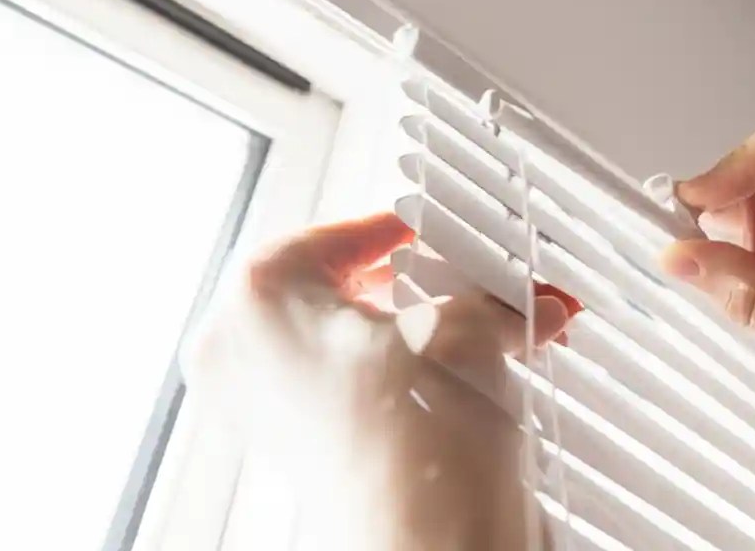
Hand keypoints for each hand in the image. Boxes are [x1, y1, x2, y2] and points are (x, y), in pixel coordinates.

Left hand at [183, 213, 577, 549]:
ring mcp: (250, 403)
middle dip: (417, 291)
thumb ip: (486, 293)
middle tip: (465, 286)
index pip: (348, 235)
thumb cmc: (418, 436)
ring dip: (411, 336)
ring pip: (339, 340)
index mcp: (260, 290)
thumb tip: (518, 295)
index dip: (413, 233)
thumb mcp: (466, 326)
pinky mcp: (280, 448)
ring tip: (472, 337)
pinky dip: (387, 377)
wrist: (426, 542)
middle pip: (339, 289)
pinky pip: (336, 387)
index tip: (444, 234)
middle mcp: (236, 345)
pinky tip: (444, 381)